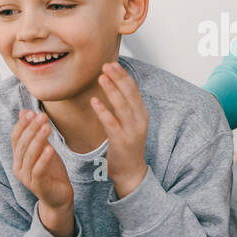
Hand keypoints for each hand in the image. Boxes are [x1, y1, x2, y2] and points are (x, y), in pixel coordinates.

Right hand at [11, 109, 74, 236]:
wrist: (59, 196)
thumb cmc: (51, 171)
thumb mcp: (44, 148)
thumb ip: (35, 133)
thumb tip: (24, 111)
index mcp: (18, 157)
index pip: (15, 138)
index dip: (22, 125)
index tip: (32, 112)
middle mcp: (19, 167)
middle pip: (22, 145)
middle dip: (32, 129)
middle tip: (43, 116)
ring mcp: (27, 178)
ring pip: (29, 156)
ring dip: (38, 140)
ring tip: (47, 127)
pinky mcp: (38, 186)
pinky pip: (38, 170)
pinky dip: (43, 159)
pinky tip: (50, 148)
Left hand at [90, 61, 148, 197]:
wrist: (131, 172)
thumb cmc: (126, 146)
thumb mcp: (129, 123)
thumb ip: (124, 106)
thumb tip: (113, 85)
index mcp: (141, 113)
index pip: (133, 89)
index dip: (123, 75)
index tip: (112, 63)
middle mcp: (139, 120)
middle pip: (130, 94)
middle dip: (118, 77)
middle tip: (106, 65)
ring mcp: (131, 131)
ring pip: (122, 106)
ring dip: (111, 90)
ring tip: (101, 77)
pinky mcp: (121, 141)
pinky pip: (111, 123)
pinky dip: (103, 111)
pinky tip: (94, 101)